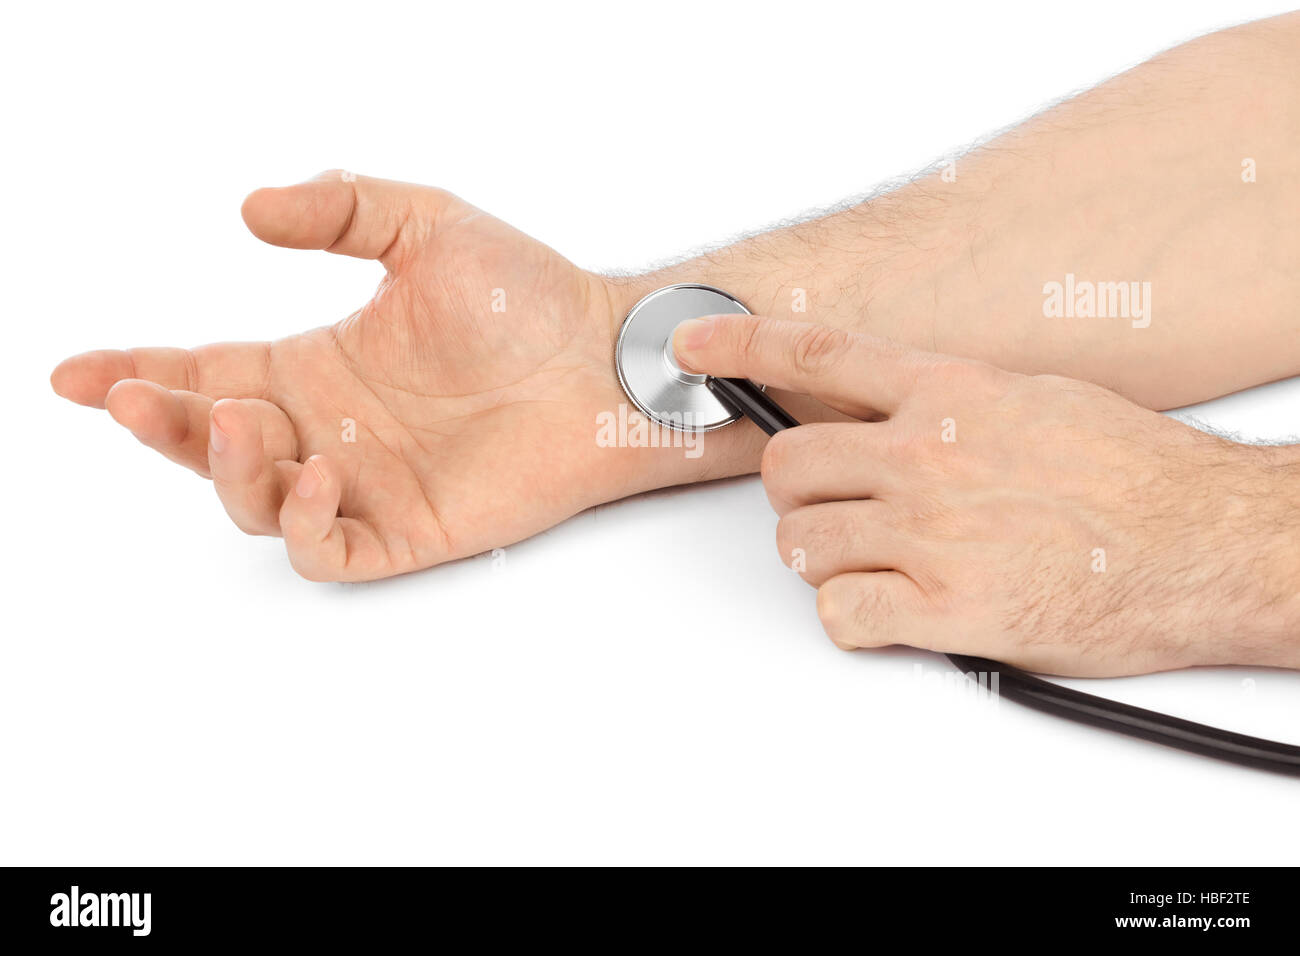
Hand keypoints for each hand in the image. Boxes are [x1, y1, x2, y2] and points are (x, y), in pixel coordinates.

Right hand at [51, 171, 734, 580]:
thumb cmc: (528, 296)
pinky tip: (321, 471)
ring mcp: (368, 484)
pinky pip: (330, 549)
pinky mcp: (410, 530)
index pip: (208, 372)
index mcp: (321, 366)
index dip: (139, 371)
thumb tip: (250, 209)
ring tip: (235, 418)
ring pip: (258, 503)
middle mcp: (332, 429)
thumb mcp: (423, 224)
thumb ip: (340, 209)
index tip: (76, 371)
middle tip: (128, 397)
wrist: (604, 359)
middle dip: (161, 425)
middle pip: (213, 443)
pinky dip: (304, 522)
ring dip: (226, 469)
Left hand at [672, 315, 1299, 676]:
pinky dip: (854, 617)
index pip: (817, 352)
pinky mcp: (947, 610)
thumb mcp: (1040, 400)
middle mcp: (929, 456)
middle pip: (787, 468)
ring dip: (825, 559)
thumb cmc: (1139, 476)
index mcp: (952, 394)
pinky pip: (840, 614)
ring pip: (801, 546)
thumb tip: (893, 410)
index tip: (688, 341)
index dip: (738, 341)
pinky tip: (897, 610)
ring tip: (882, 565)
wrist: (1209, 545)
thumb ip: (953, 402)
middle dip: (798, 495)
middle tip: (834, 510)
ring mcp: (933, 534)